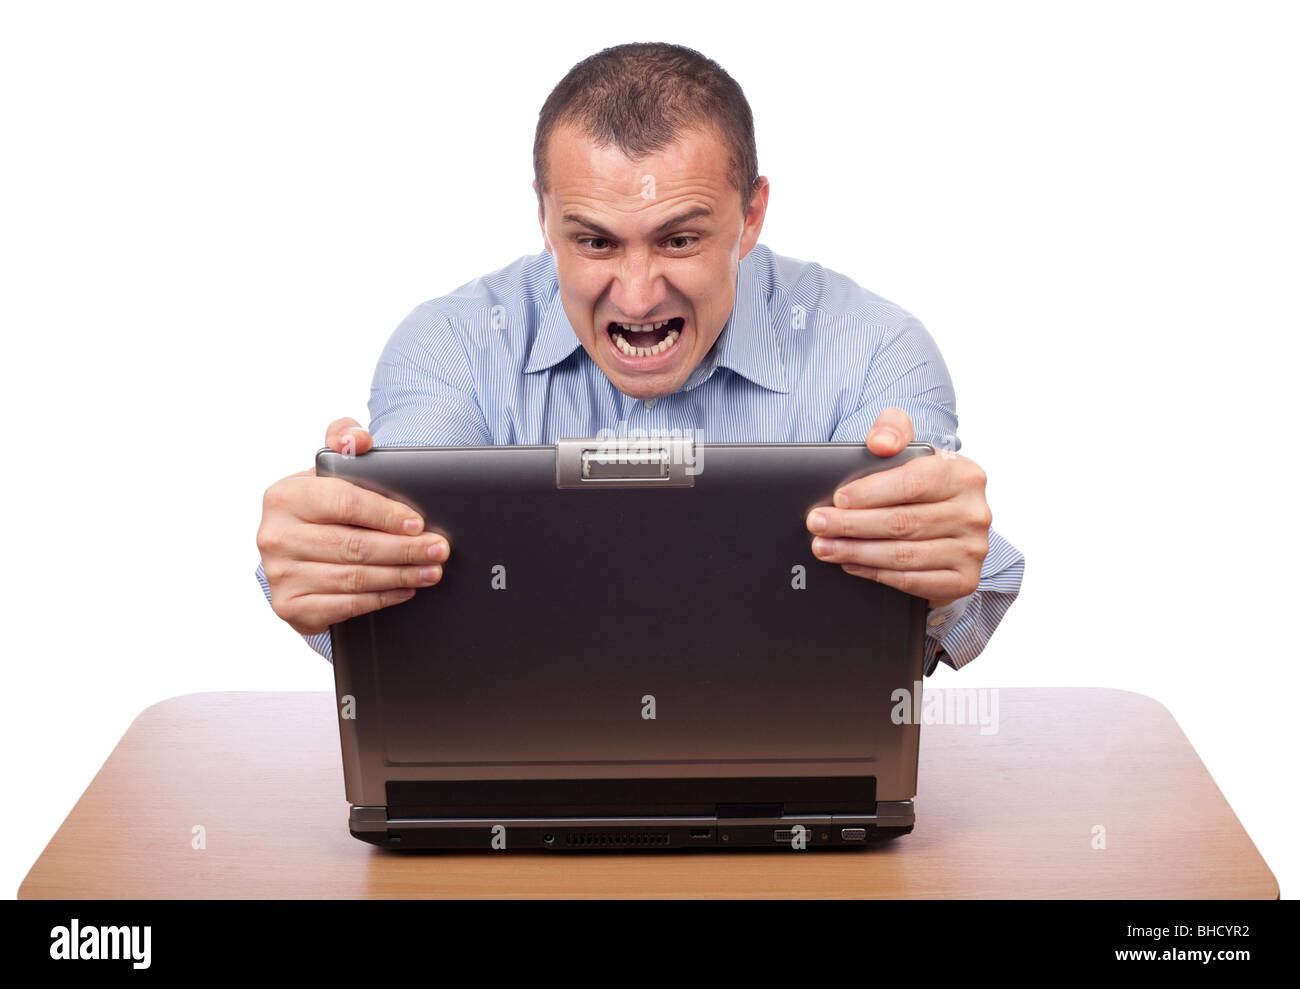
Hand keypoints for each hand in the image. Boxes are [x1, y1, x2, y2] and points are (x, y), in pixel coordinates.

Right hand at [255, 417, 449, 636]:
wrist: (295, 555)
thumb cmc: (323, 509)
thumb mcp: (329, 472)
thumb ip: (343, 441)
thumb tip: (357, 437)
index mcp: (284, 496)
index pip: (345, 503)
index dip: (386, 514)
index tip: (418, 523)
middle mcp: (275, 535)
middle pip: (354, 544)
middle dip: (404, 549)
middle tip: (438, 550)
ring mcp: (280, 574)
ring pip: (353, 577)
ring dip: (400, 575)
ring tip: (431, 571)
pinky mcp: (289, 606)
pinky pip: (345, 605)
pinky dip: (380, 599)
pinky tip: (404, 591)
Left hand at [805, 408, 990, 607]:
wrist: (949, 525)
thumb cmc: (921, 485)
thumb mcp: (910, 450)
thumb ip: (893, 430)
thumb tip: (881, 442)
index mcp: (964, 475)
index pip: (911, 483)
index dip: (870, 493)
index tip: (837, 499)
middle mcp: (974, 513)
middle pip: (902, 522)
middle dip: (851, 524)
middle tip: (818, 524)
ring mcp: (972, 550)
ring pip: (903, 555)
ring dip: (856, 552)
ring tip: (824, 546)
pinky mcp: (963, 580)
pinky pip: (911, 581)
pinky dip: (876, 573)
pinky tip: (851, 564)